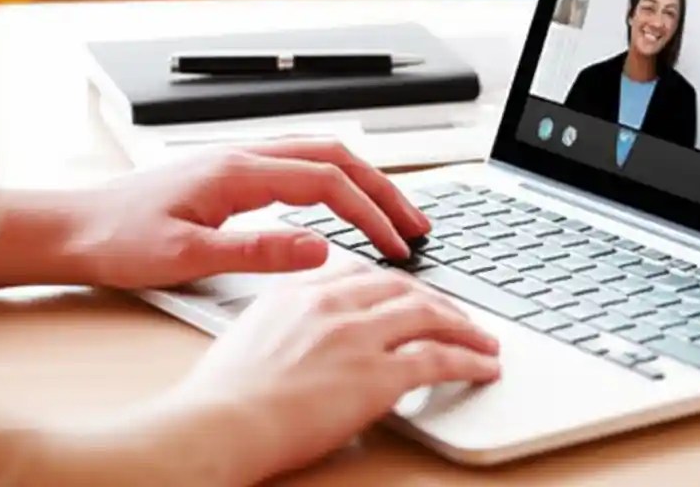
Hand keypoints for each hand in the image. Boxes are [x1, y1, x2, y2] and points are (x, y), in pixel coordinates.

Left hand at [68, 140, 430, 288]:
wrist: (72, 229)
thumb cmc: (117, 241)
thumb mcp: (185, 257)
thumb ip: (256, 251)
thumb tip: (321, 247)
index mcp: (238, 172)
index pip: (328, 183)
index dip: (370, 214)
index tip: (396, 246)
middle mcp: (245, 157)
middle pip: (338, 159)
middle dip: (385, 191)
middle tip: (418, 226)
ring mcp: (240, 163)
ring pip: (323, 158)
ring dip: (366, 184)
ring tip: (396, 216)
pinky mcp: (234, 177)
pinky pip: (302, 169)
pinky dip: (338, 185)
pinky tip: (346, 208)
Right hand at [165, 262, 500, 484]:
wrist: (216, 426)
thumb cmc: (220, 399)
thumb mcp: (247, 337)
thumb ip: (285, 323)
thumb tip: (305, 335)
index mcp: (297, 293)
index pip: (361, 274)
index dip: (396, 283)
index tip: (410, 292)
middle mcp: (333, 306)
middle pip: (403, 288)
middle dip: (437, 301)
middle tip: (456, 316)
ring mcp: (358, 337)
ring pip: (430, 316)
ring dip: (465, 327)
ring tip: (483, 340)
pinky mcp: (378, 375)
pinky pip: (439, 359)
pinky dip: (470, 360)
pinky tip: (483, 366)